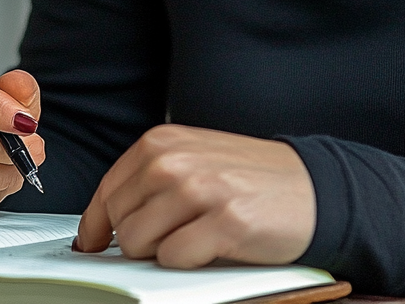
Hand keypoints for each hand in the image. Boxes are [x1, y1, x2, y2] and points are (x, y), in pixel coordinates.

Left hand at [76, 124, 315, 267]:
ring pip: (139, 243)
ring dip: (162, 252)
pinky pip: (173, 259)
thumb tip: (101, 223)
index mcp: (163, 143)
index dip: (95, 225)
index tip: (92, 244)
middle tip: (174, 234)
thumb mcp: (194, 159)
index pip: (106, 192)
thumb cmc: (251, 179)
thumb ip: (150, 180)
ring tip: (195, 236)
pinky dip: (188, 262)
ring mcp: (199, 190)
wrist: (313, 188)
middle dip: (139, 239)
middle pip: (119, 222)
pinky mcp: (223, 223)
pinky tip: (213, 245)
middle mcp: (175, 161)